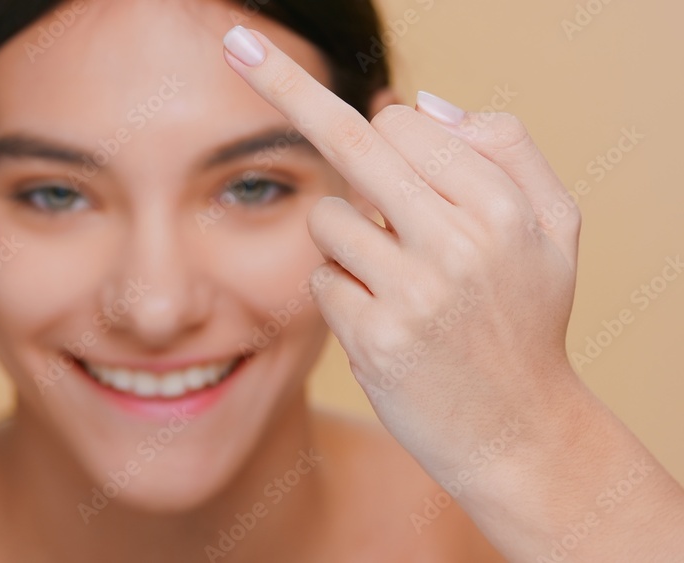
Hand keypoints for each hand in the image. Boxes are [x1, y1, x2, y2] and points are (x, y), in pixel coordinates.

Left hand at [223, 25, 683, 560]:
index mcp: (503, 208)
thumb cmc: (528, 320)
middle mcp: (459, 244)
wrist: (520, 432)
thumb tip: (418, 102)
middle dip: (287, 88)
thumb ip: (506, 151)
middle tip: (237, 43)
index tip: (329, 84)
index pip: (406, 127)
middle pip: (353, 144)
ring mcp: (414, 294)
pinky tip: (384, 320)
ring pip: (328, 219)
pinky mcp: (375, 339)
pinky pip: (322, 280)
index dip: (378, 122)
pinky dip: (341, 291)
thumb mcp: (555, 229)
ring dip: (344, 238)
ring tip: (394, 277)